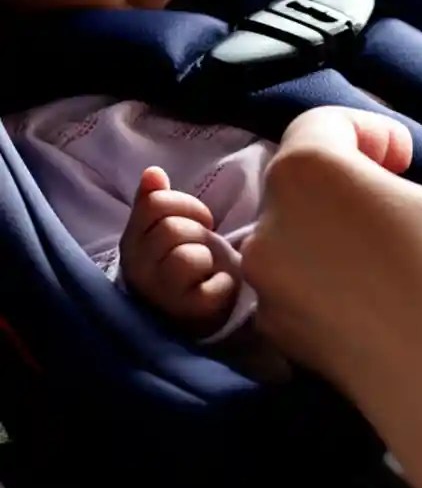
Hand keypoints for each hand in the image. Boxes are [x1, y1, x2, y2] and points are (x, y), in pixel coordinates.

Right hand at [120, 166, 240, 338]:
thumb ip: (154, 202)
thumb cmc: (184, 265)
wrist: (199, 315)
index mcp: (131, 244)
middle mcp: (138, 271)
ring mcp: (161, 295)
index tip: (197, 220)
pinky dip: (224, 283)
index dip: (185, 206)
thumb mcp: (165, 230)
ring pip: (188, 255)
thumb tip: (152, 172)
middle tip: (201, 248)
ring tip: (205, 269)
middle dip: (197, 233)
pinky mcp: (191, 313)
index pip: (155, 203)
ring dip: (207, 258)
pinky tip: (216, 288)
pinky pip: (213, 283)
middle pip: (172, 228)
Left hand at [240, 107, 421, 391]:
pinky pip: (307, 290)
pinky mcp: (289, 344)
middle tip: (411, 199)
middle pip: (303, 182)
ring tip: (409, 251)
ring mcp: (272, 294)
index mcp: (307, 174)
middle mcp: (270, 230)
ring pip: (302, 238)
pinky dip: (343, 281)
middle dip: (354, 180)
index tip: (410, 157)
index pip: (322, 125)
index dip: (371, 130)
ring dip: (346, 231)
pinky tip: (399, 298)